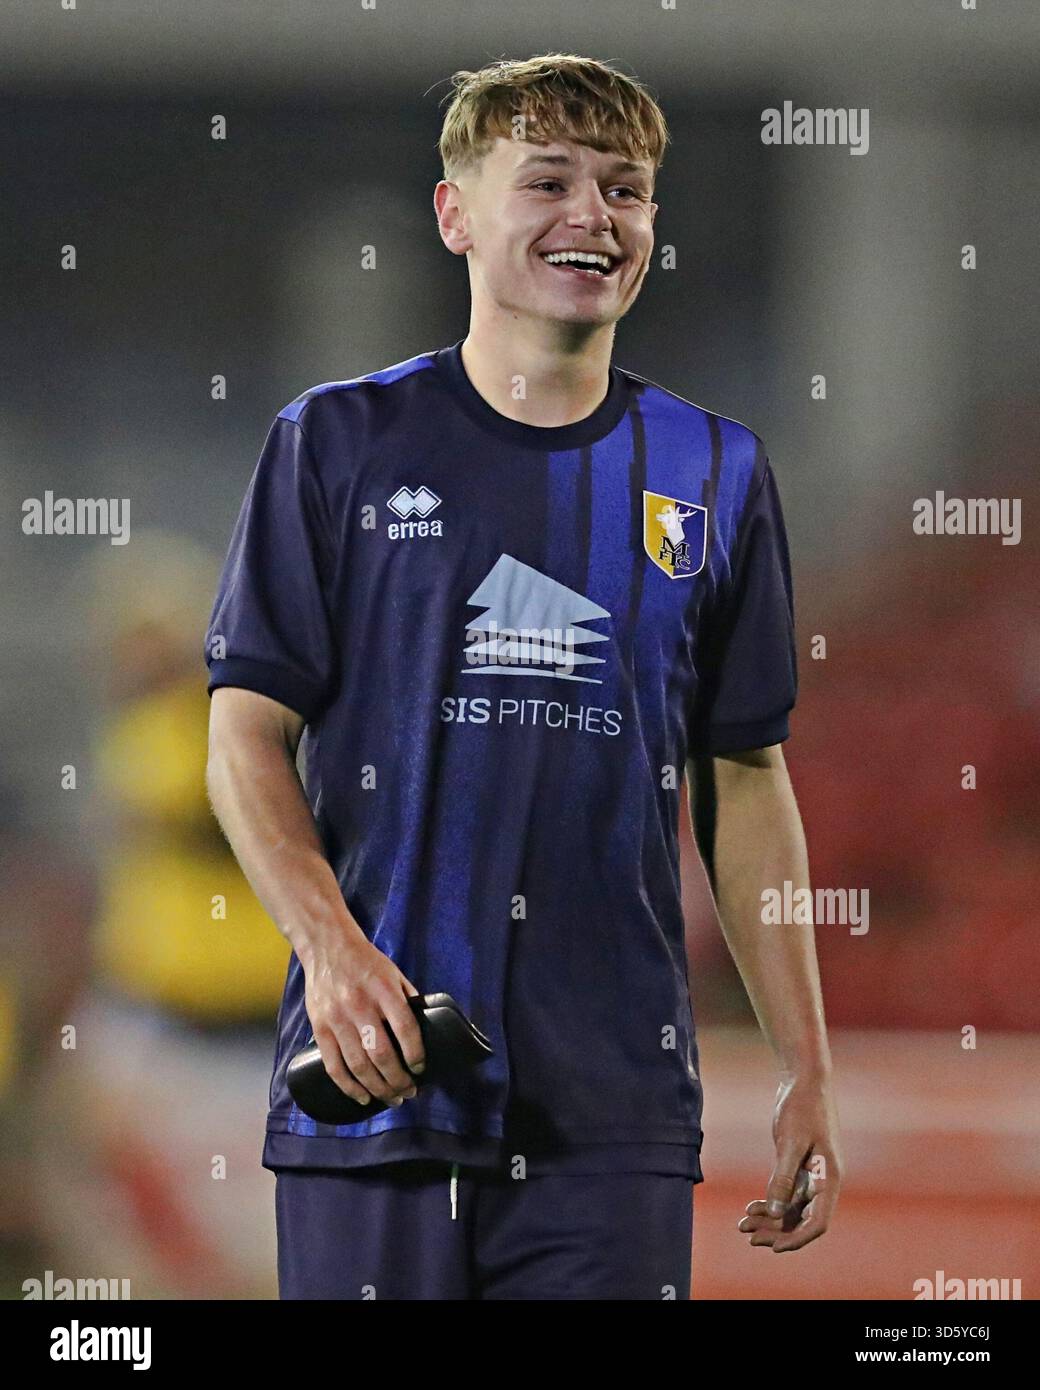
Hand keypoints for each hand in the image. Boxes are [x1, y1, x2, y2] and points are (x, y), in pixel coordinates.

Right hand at [299, 929, 425, 1108]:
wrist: (328, 947)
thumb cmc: (367, 963)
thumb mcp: (394, 974)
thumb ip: (408, 1000)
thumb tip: (427, 1028)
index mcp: (384, 991)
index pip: (405, 1029)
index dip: (416, 1055)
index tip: (421, 1069)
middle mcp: (360, 1006)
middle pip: (382, 1055)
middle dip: (399, 1080)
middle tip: (409, 1092)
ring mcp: (337, 1019)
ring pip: (359, 1065)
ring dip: (378, 1089)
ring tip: (391, 1099)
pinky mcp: (320, 1028)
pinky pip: (334, 1066)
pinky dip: (349, 1087)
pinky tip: (362, 1097)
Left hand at [738, 1073, 842, 1251]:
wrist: (804, 1079)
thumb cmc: (802, 1107)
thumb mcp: (790, 1142)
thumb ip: (784, 1177)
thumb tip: (777, 1212)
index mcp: (830, 1178)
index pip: (818, 1222)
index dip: (797, 1238)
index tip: (773, 1247)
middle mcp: (824, 1181)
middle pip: (802, 1219)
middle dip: (777, 1231)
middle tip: (748, 1237)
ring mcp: (812, 1174)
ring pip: (793, 1208)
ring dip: (770, 1219)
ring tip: (743, 1226)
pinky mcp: (800, 1166)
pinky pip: (787, 1193)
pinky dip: (770, 1202)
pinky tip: (751, 1207)